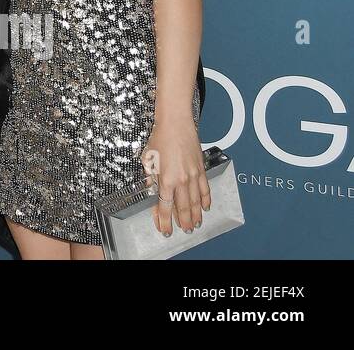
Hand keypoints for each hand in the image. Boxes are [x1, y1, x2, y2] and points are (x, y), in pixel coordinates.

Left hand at [142, 118, 210, 236]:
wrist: (176, 124)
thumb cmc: (160, 138)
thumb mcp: (148, 159)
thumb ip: (151, 177)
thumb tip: (152, 191)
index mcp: (166, 179)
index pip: (165, 206)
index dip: (164, 220)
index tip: (164, 229)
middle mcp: (181, 180)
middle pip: (183, 207)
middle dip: (182, 221)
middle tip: (183, 230)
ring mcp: (193, 176)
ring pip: (195, 202)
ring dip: (195, 215)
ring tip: (194, 225)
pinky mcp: (201, 170)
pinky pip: (205, 190)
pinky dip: (205, 200)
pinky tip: (205, 208)